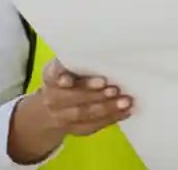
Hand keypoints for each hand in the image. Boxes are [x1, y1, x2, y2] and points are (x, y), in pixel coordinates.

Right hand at [7, 59, 132, 162]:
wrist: (50, 108)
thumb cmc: (69, 76)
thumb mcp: (67, 65)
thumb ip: (79, 60)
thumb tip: (108, 48)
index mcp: (51, 76)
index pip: (53, 76)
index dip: (60, 78)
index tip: (68, 80)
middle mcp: (52, 97)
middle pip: (71, 97)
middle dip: (93, 94)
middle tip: (114, 89)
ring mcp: (62, 116)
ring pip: (83, 114)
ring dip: (106, 108)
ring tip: (125, 102)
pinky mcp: (74, 128)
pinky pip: (92, 125)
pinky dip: (110, 118)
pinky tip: (126, 112)